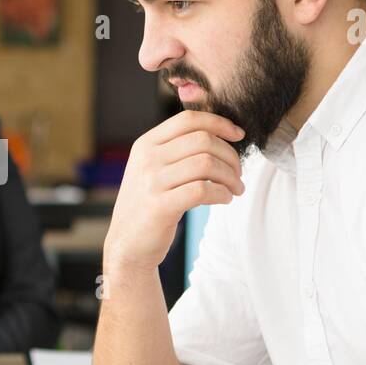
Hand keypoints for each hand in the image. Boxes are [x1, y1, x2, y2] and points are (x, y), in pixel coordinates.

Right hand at [105, 110, 244, 271]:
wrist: (126, 244)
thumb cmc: (148, 205)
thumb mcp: (152, 169)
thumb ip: (176, 148)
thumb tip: (217, 128)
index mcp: (146, 144)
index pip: (188, 119)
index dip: (219, 123)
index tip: (238, 135)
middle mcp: (147, 159)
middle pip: (203, 140)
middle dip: (230, 155)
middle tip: (238, 173)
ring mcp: (151, 182)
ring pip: (206, 164)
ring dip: (230, 177)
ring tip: (235, 189)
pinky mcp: (160, 206)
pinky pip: (202, 190)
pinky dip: (222, 193)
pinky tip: (224, 199)